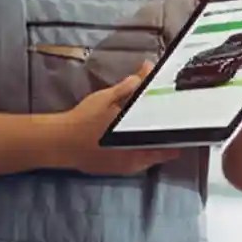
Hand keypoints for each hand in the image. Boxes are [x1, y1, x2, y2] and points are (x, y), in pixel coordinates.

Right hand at [54, 61, 179, 175]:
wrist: (60, 142)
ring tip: (152, 128)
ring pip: (148, 158)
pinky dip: (138, 151)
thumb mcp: (106, 98)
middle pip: (160, 152)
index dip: (176, 134)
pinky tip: (133, 138)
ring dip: (151, 145)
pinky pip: (135, 163)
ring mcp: (125, 169)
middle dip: (165, 138)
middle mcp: (134, 161)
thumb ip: (129, 87)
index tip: (181, 123)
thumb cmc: (84, 120)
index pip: (168, 146)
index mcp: (137, 144)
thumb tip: (146, 71)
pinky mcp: (115, 171)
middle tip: (166, 121)